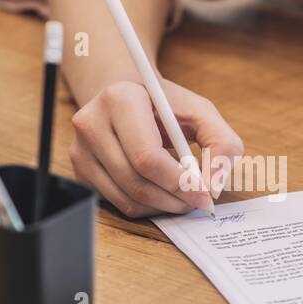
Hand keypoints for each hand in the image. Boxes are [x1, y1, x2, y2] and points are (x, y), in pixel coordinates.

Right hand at [69, 79, 242, 217]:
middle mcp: (91, 123)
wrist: (127, 97)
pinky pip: (118, 203)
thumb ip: (222, 143)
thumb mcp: (201, 112)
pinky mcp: (80, 170)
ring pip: (127, 198)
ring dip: (162, 206)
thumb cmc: (166, 105)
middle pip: (136, 181)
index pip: (147, 156)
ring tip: (183, 197)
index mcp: (119, 100)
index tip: (205, 194)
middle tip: (198, 201)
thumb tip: (214, 187)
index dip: (179, 182)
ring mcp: (80, 149)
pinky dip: (147, 206)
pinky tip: (162, 193)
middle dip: (174, 199)